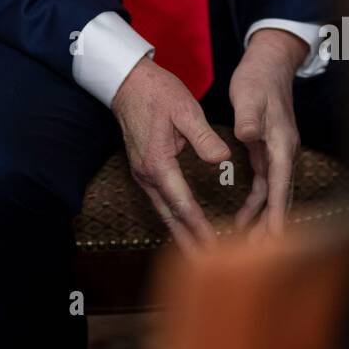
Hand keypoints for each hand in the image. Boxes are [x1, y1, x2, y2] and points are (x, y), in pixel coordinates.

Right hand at [111, 55, 229, 253]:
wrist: (126, 81)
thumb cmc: (156, 92)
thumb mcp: (184, 109)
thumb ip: (203, 136)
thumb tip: (221, 158)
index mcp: (159, 163)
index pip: (183, 205)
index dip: (200, 229)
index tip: (215, 249)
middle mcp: (148, 174)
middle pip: (170, 217)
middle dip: (189, 242)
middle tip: (208, 266)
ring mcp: (143, 172)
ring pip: (163, 211)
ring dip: (181, 233)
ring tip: (198, 254)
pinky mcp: (144, 167)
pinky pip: (160, 200)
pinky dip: (173, 217)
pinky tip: (183, 224)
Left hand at [228, 28, 305, 240]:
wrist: (268, 62)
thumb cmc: (258, 78)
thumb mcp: (250, 96)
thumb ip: (249, 118)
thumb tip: (247, 137)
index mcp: (280, 143)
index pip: (280, 185)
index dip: (276, 213)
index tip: (275, 238)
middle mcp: (283, 152)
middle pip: (280, 197)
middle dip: (271, 226)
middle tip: (256, 257)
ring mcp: (277, 152)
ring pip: (272, 194)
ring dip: (262, 219)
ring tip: (247, 246)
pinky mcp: (267, 150)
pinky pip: (264, 185)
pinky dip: (255, 203)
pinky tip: (242, 218)